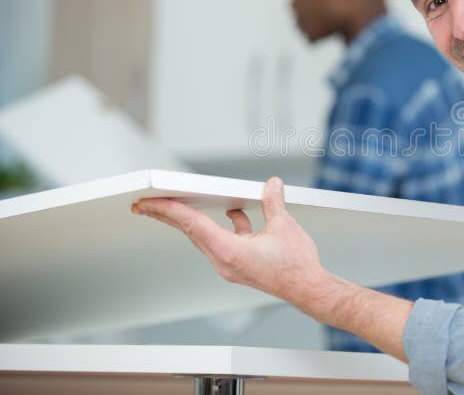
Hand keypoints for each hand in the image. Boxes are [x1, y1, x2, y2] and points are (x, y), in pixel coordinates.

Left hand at [131, 177, 325, 303]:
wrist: (308, 289)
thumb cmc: (295, 266)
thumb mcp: (284, 226)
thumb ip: (273, 202)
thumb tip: (271, 185)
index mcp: (229, 251)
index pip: (192, 225)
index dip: (169, 210)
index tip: (149, 203)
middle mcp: (224, 261)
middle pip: (190, 233)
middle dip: (167, 217)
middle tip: (144, 204)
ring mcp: (230, 265)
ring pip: (204, 238)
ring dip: (191, 221)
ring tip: (178, 205)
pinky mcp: (239, 265)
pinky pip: (223, 241)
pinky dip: (224, 226)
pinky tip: (235, 213)